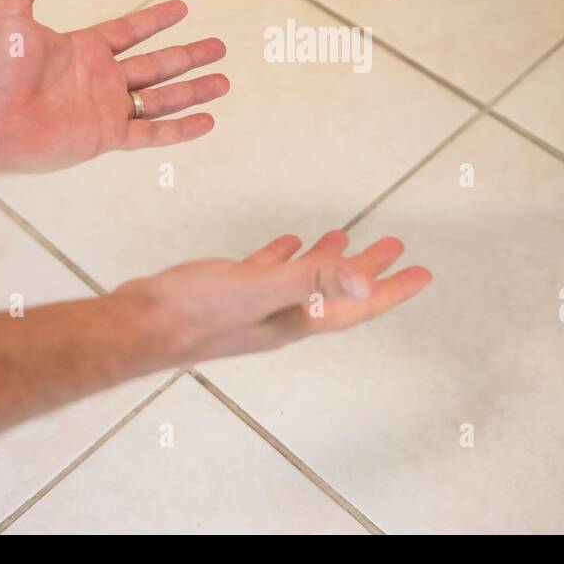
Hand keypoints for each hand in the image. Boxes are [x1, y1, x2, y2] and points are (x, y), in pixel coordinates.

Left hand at [0, 0, 228, 172]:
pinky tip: (207, 122)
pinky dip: (181, 129)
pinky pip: (153, 133)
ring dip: (194, 90)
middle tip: (219, 47)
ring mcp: (106, 108)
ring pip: (162, 98)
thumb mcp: (10, 10)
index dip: (157, 20)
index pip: (130, 31)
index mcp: (83, 49)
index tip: (183, 9)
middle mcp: (100, 78)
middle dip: (189, 56)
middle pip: (157, 64)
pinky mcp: (106, 136)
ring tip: (224, 82)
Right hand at [114, 230, 431, 364]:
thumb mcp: (262, 289)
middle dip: (368, 268)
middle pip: (338, 290)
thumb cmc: (198, 311)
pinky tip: (286, 243)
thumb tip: (364, 276)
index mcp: (299, 318)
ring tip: (343, 238)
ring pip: (305, 279)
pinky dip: (283, 256)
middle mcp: (283, 315)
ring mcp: (256, 305)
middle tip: (394, 245)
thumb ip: (312, 279)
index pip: (359, 303)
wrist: (140, 325)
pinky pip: (268, 271)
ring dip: (328, 260)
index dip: (393, 288)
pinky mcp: (230, 292)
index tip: (423, 273)